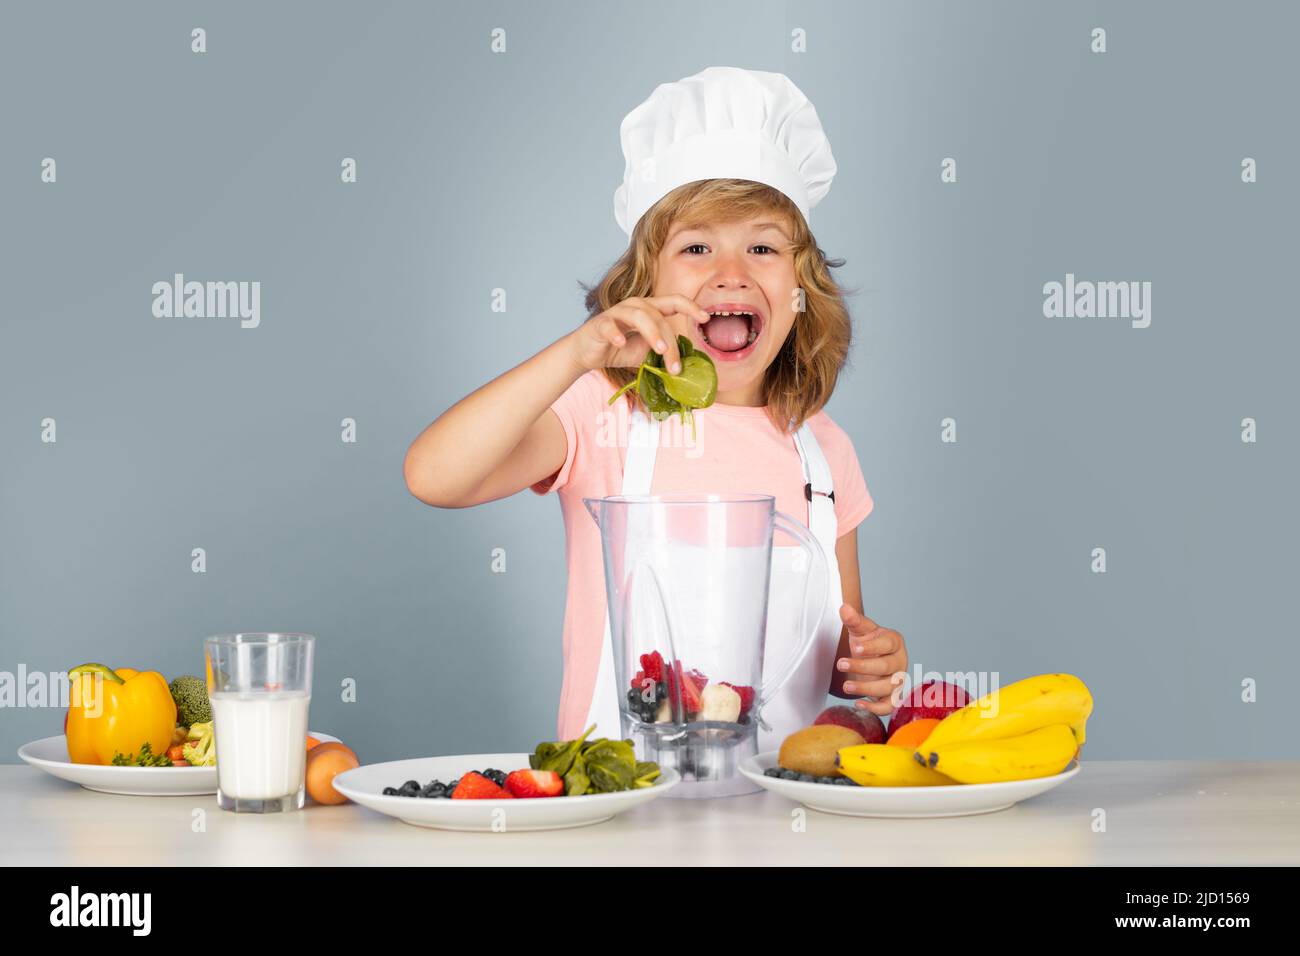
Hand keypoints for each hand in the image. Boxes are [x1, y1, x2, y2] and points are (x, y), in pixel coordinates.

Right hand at [566, 295, 710, 374]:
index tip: (706, 318)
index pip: (674, 301)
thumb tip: (685, 367)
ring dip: (653, 333)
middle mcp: (636, 306)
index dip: (691, 307)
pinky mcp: (600, 323)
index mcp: (650, 310)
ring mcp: (617, 312)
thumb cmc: (619, 350)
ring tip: (660, 350)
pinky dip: (616, 334)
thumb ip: (663, 353)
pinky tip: (621, 344)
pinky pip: (610, 325)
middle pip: (660, 317)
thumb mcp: (647, 353)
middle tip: (675, 367)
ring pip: (640, 316)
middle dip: (671, 343)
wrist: (588, 354)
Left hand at [835, 604, 907, 716]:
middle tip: (840, 663)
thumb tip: (844, 607)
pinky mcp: (892, 696)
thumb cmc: (866, 642)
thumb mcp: (859, 630)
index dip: (872, 646)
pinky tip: (859, 704)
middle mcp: (900, 661)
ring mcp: (897, 680)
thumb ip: (853, 620)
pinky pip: (889, 706)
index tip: (855, 647)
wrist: (869, 659)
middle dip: (863, 666)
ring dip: (866, 688)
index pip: (887, 644)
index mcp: (894, 641)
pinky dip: (876, 709)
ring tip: (845, 686)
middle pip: (886, 666)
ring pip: (888, 687)